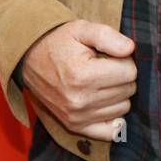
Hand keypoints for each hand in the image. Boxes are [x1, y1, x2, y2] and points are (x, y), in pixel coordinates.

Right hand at [21, 19, 136, 139]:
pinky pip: (111, 131)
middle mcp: (80, 101)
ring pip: (123, 108)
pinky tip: (105, 102)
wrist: (30, 58)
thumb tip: (131, 49)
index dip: (125, 60)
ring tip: (100, 81)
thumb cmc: (59, 42)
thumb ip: (108, 36)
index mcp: (82, 75)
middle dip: (122, 76)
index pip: (129, 72)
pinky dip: (113, 117)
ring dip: (118, 94)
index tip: (111, 55)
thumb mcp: (82, 29)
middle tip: (104, 67)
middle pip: (128, 90)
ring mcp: (77, 117)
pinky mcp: (74, 127)